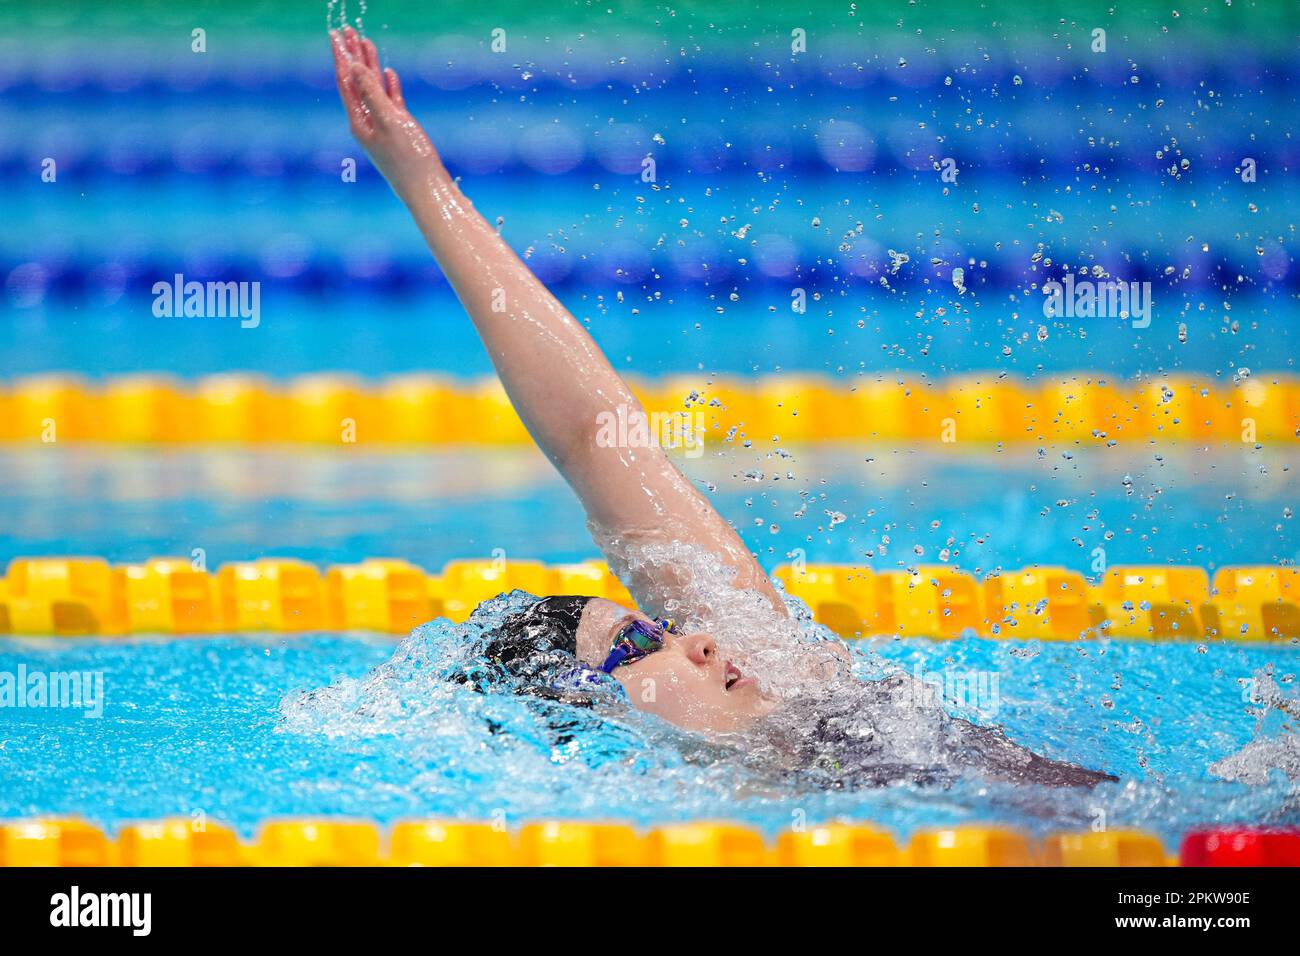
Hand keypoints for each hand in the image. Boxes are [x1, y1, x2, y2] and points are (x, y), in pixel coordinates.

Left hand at [330, 27, 442, 198]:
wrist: (428, 191)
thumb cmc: (409, 160)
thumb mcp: (390, 122)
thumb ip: (372, 94)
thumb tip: (354, 67)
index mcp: (359, 122)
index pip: (346, 82)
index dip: (342, 56)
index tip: (336, 34)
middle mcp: (367, 124)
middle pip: (356, 83)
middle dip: (353, 56)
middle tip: (348, 30)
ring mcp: (383, 129)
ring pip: (373, 90)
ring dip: (370, 67)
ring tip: (366, 43)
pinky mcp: (399, 133)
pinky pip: (389, 103)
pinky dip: (388, 87)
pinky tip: (389, 74)